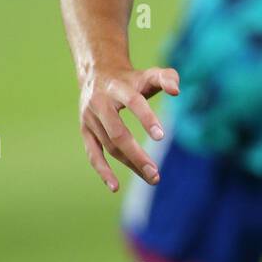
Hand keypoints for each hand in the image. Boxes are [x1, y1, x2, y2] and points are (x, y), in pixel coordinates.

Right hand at [79, 65, 179, 191]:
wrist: (97, 74)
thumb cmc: (131, 79)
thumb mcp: (149, 74)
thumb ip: (167, 77)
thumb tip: (176, 91)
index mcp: (118, 87)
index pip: (133, 102)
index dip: (146, 118)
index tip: (161, 136)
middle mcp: (100, 103)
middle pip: (118, 132)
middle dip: (137, 154)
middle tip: (156, 172)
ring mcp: (90, 118)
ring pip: (109, 146)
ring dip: (130, 164)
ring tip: (152, 177)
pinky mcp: (85, 130)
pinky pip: (93, 154)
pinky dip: (103, 171)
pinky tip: (115, 187)